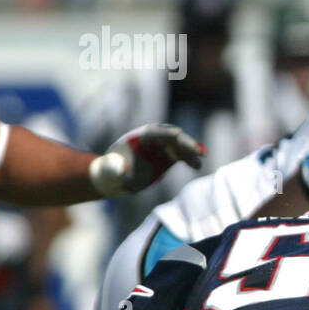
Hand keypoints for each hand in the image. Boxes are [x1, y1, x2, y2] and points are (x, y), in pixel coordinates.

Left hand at [89, 124, 203, 196]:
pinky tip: (197, 166)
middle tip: (197, 151)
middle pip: (172, 136)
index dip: (167, 134)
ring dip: (190, 152)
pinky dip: (190, 160)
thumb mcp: (109, 170)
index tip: (179, 136)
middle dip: (185, 142)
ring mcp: (163, 147)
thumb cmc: (110, 172)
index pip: (156, 132)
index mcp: (138, 137)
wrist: (116, 177)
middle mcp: (154, 139)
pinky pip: (182, 156)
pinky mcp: (169, 157)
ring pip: (180, 146)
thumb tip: (121, 171)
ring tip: (199, 161)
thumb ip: (113, 168)